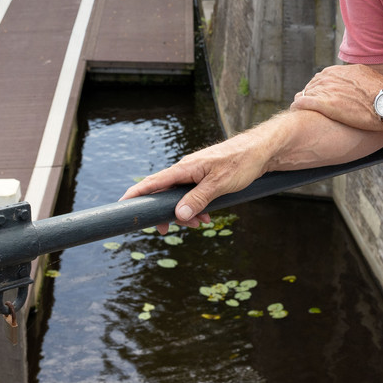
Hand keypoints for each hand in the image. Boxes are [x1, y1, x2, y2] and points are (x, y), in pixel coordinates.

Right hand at [120, 131, 277, 231]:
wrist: (261, 151)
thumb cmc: (241, 163)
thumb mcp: (219, 185)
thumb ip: (197, 200)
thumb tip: (178, 215)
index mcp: (185, 168)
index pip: (153, 182)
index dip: (136, 194)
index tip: (121, 205)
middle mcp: (186, 170)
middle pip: (164, 194)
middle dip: (165, 214)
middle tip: (167, 231)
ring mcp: (195, 173)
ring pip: (180, 197)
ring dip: (186, 213)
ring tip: (201, 225)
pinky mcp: (204, 177)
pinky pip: (192, 195)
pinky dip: (196, 208)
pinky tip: (207, 217)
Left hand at [291, 64, 382, 130]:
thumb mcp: (367, 76)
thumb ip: (356, 79)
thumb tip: (358, 84)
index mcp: (339, 70)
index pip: (322, 78)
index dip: (320, 89)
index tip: (321, 96)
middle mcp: (330, 76)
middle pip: (312, 85)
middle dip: (310, 94)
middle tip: (309, 105)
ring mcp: (327, 89)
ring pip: (306, 93)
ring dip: (303, 100)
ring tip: (299, 109)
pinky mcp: (325, 103)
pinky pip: (303, 102)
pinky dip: (297, 106)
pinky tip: (294, 110)